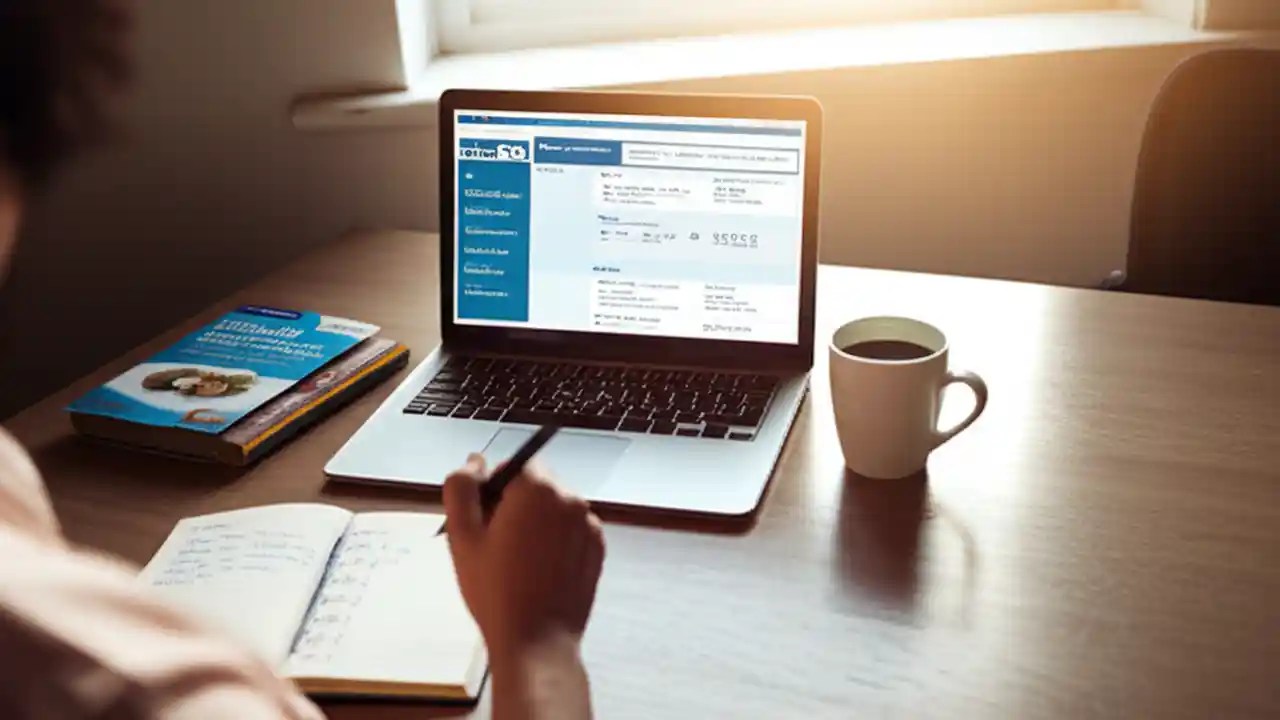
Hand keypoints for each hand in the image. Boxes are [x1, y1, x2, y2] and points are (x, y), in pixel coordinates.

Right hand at [443, 454, 605, 655]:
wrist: (536, 641)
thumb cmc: (495, 590)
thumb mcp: (463, 536)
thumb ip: (462, 488)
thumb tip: (474, 461)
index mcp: (538, 489)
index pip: (513, 465)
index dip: (494, 489)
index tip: (485, 521)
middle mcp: (571, 498)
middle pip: (537, 484)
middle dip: (516, 503)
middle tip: (497, 543)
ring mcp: (589, 524)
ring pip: (554, 507)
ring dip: (537, 521)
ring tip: (518, 561)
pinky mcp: (598, 547)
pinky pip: (571, 529)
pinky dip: (556, 539)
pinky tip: (539, 569)